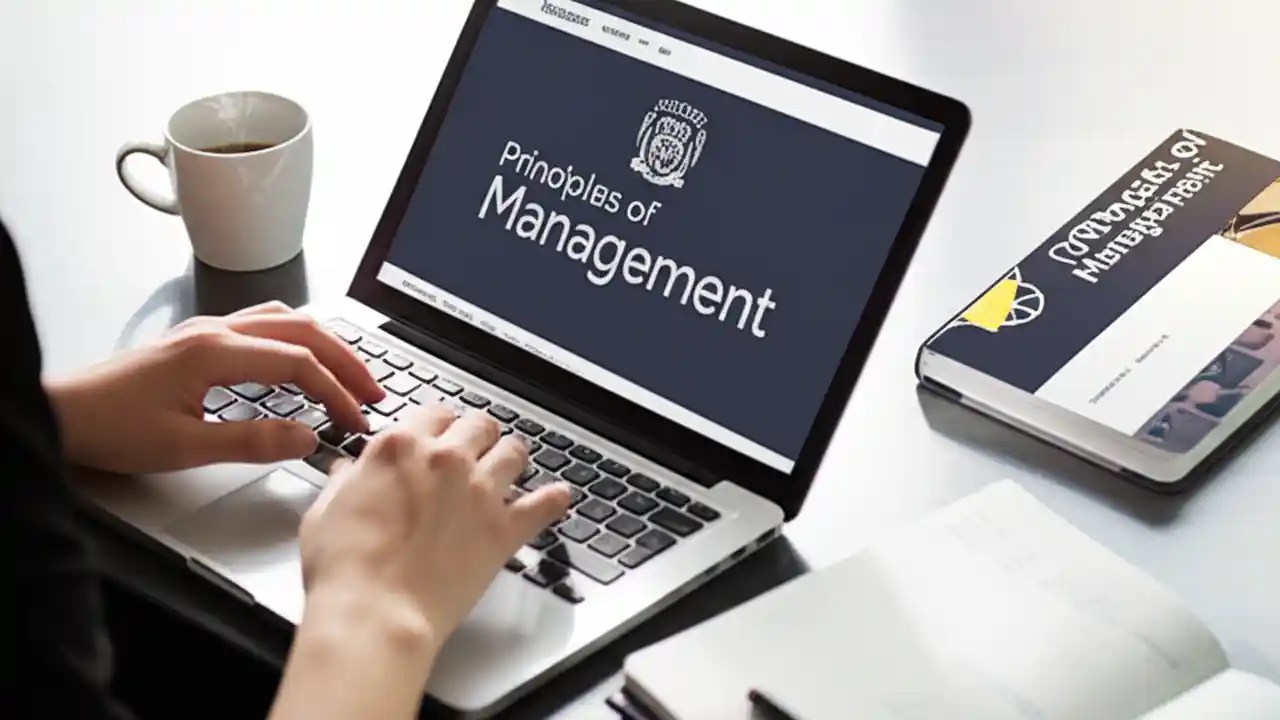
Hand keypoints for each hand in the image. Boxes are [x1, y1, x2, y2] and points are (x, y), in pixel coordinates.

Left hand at [44, 301, 384, 473]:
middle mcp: (215, 331)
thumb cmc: (110, 428)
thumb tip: (305, 437)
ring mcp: (207, 331)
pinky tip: (302, 361)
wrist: (60, 413)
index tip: (355, 421)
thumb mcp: (185, 447)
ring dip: (325, 344)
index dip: (337, 393)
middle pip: (303, 330)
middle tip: (375, 391)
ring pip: (286, 320)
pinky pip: (264, 325)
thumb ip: (252, 441)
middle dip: (346, 360)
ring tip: (350, 373)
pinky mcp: (199, 340)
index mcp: (215, 352)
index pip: (299, 363)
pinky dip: (297, 340)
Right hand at [298, 403, 571, 653]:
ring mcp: (480, 492)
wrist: (375, 614)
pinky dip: (553, 500)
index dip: (437, 423)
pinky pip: (543, 505)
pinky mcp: (503, 530)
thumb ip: (346, 482)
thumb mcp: (325, 511)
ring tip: (509, 466)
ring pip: (513, 451)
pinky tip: (559, 496)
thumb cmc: (345, 569)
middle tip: (474, 448)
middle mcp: (446, 460)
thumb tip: (350, 471)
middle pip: (479, 424)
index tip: (438, 433)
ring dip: (511, 456)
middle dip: (476, 434)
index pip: (433, 412)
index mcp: (401, 447)